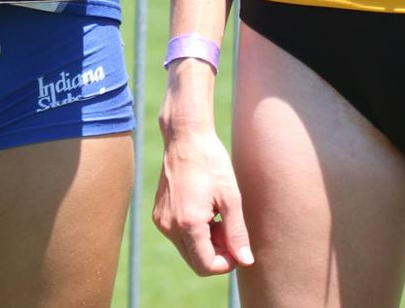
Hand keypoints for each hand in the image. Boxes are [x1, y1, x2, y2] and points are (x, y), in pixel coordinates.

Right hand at [152, 114, 252, 275]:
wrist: (185, 137)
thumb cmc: (211, 162)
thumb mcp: (231, 198)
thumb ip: (237, 233)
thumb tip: (245, 261)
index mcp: (189, 223)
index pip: (207, 266)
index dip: (226, 263)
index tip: (237, 245)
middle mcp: (170, 226)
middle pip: (196, 261)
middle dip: (217, 253)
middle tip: (228, 227)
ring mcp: (162, 221)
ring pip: (188, 250)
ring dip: (206, 242)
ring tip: (217, 215)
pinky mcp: (159, 214)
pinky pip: (179, 236)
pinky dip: (194, 231)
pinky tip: (204, 209)